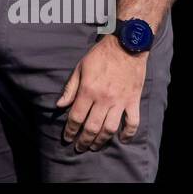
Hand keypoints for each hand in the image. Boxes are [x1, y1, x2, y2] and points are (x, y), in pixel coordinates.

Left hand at [55, 34, 147, 151]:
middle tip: (79, 147)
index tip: (67, 138)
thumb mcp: (80, 68)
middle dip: (83, 140)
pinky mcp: (133, 101)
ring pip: (110, 129)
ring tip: (94, 147)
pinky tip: (121, 139)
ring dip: (101, 141)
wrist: (126, 46)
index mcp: (88, 90)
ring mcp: (120, 101)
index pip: (76, 117)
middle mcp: (104, 99)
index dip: (70, 130)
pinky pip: (132, 122)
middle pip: (92, 127)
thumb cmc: (100, 55)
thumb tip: (59, 105)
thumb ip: (70, 88)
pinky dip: (128, 133)